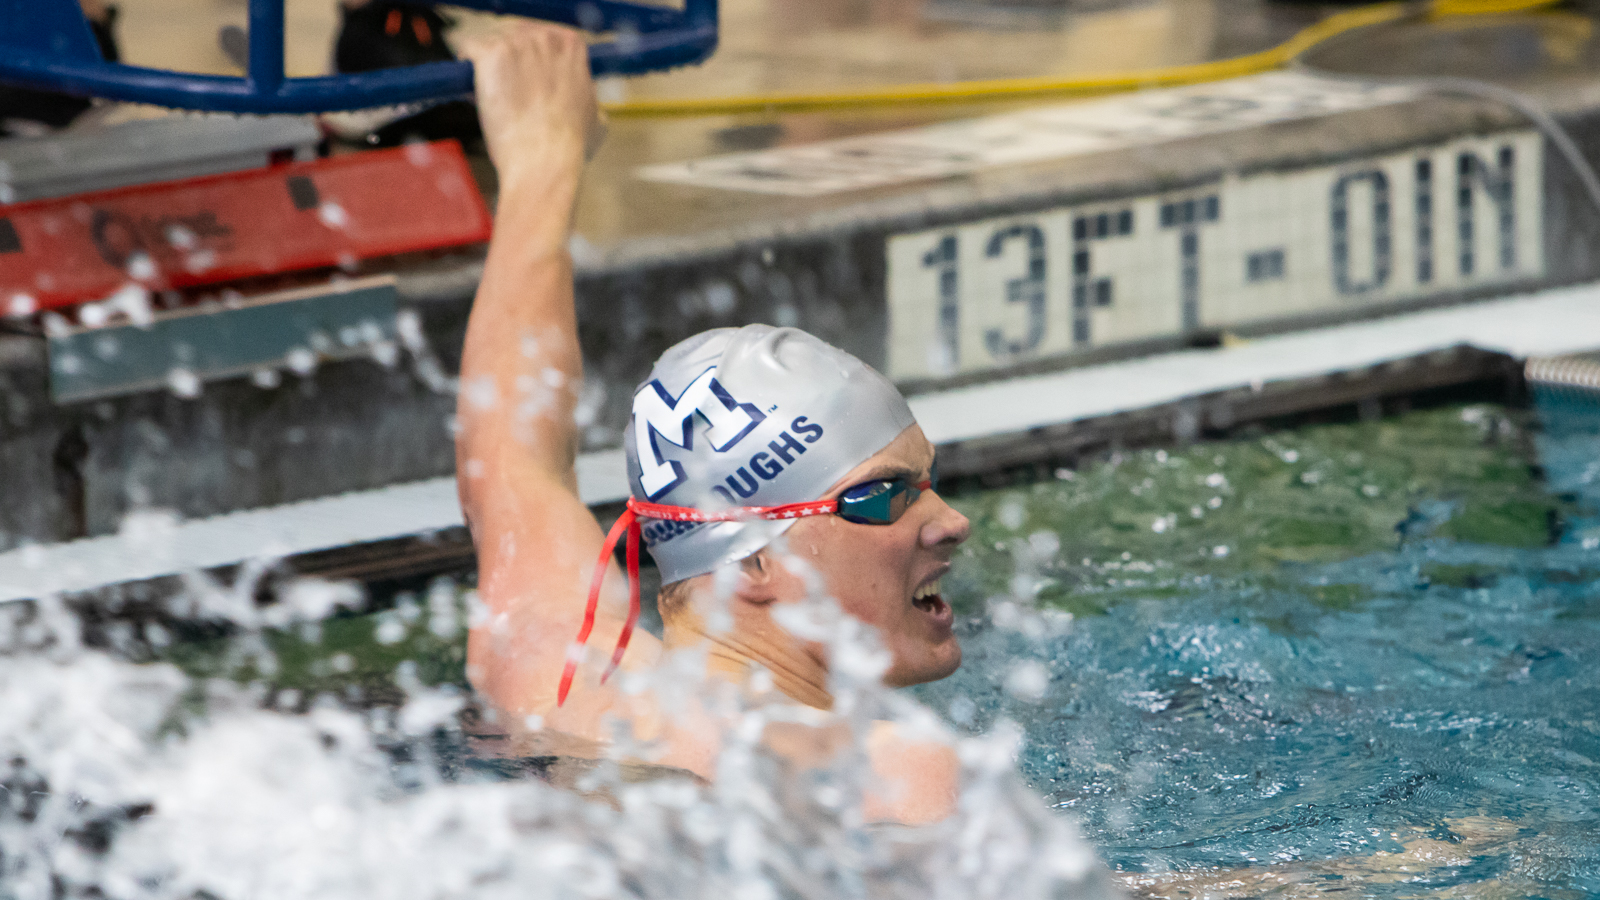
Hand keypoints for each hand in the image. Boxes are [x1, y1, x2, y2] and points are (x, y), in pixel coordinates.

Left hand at [460, 22, 603, 189]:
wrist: (544, 161)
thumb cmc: (568, 147)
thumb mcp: (595, 118)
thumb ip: (585, 97)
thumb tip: (583, 101)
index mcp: (572, 46)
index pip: (541, 38)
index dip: (530, 62)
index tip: (525, 82)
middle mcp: (546, 37)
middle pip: (513, 37)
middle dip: (507, 63)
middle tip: (508, 95)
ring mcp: (517, 43)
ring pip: (490, 43)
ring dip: (488, 68)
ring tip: (495, 101)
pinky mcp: (491, 54)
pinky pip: (468, 47)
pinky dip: (467, 69)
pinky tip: (475, 93)